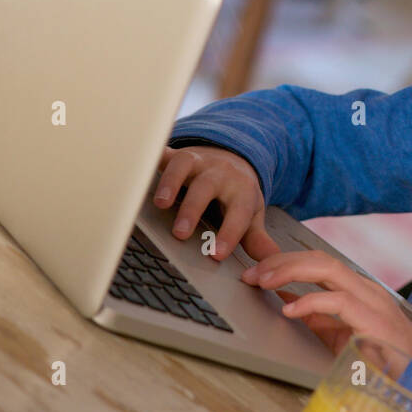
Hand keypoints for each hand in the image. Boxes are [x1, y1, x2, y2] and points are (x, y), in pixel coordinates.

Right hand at [152, 145, 278, 262]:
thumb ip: (256, 237)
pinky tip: (140, 165)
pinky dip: (152, 157)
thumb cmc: (237, 193)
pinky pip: (164, 152)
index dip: (229, 233)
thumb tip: (271, 259)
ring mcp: (199, 161)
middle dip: (193, 209)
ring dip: (171, 182)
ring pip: (184, 165)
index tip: (217, 254)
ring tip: (160, 204)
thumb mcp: (251, 212)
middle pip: (207, 187)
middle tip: (180, 234)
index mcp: (241, 190)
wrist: (233, 157)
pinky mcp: (178, 154)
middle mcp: (220, 173)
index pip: (238, 212)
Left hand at [240, 251, 411, 356]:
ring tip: (265, 282)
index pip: (318, 261)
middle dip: (282, 261)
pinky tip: (290, 310)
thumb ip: (317, 316)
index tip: (258, 271)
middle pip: (319, 258)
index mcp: (357, 288)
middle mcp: (365, 287)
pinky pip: (339, 301)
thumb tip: (286, 300)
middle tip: (254, 273)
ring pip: (328, 268)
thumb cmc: (381, 359)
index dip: (286, 261)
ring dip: (290, 271)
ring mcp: (371, 300)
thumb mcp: (339, 333)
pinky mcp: (374, 319)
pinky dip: (310, 302)